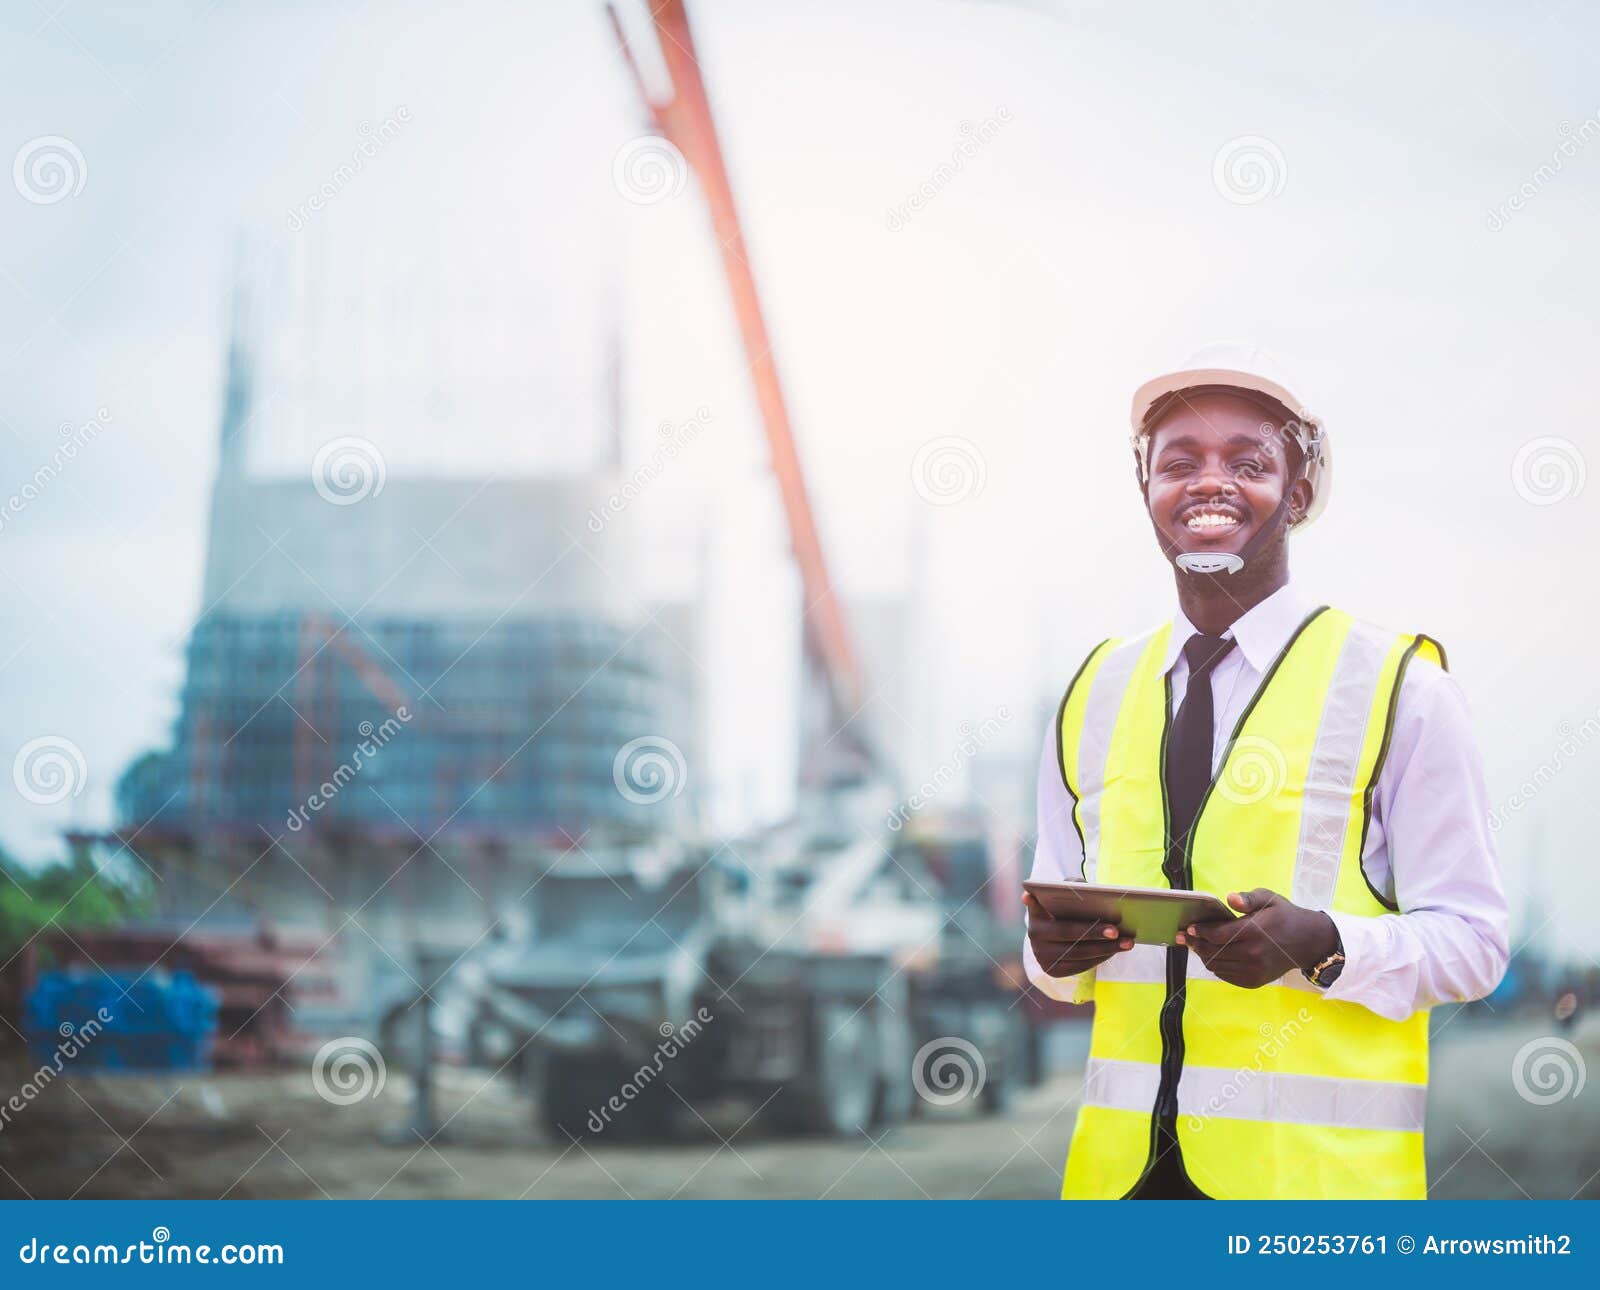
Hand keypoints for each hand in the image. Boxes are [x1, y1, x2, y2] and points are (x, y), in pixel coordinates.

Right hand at [1023, 891, 1133, 978]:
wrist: (1057, 941)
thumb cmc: (1066, 913)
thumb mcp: (1066, 898)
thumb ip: (1073, 887)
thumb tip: (1088, 887)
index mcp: (1036, 915)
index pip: (1034, 907)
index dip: (1031, 902)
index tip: (1028, 895)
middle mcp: (1035, 936)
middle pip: (1067, 933)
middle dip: (1093, 932)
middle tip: (1116, 930)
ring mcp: (1043, 956)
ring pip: (1078, 953)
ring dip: (1105, 948)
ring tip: (1127, 942)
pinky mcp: (1054, 971)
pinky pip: (1081, 966)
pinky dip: (1101, 958)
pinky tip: (1115, 950)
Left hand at [1176, 888, 1337, 988]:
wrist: (1307, 942)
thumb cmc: (1283, 916)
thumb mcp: (1269, 899)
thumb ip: (1248, 898)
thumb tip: (1230, 898)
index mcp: (1255, 932)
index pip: (1218, 935)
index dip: (1201, 931)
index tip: (1189, 926)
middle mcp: (1254, 954)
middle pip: (1213, 952)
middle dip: (1195, 943)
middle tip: (1184, 936)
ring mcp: (1254, 971)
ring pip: (1216, 966)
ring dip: (1203, 955)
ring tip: (1195, 944)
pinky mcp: (1254, 981)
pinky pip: (1226, 975)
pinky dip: (1215, 966)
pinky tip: (1212, 955)